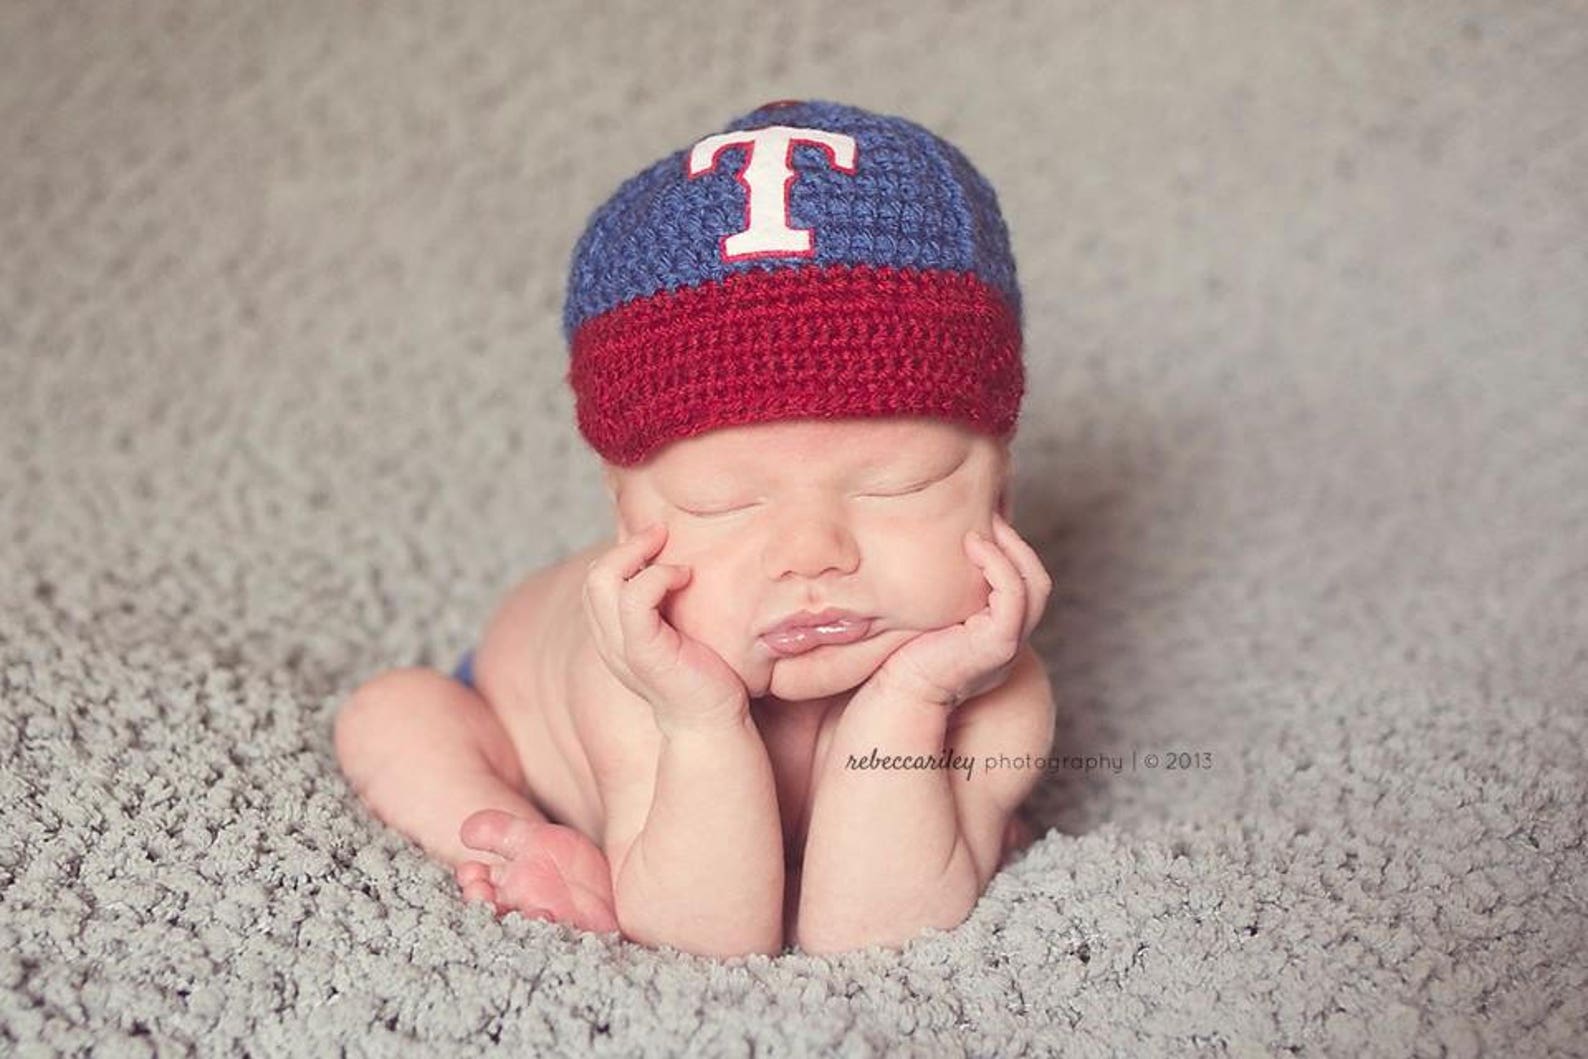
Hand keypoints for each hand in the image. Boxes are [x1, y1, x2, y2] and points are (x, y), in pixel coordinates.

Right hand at [582, 522, 750, 733]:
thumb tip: (688, 565)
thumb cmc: (705, 680)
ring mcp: (622, 646)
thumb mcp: (678, 635)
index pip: (597, 581)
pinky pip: (634, 598)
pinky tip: (685, 578)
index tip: (659, 542)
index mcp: (614, 635)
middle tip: (662, 534)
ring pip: (601, 580)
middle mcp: (609, 640)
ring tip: (674, 559)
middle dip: (627, 546)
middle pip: (593, 575)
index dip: (623, 554)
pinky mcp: (643, 651)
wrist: (711, 725)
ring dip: (637, 554)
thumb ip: (667, 609)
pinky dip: (658, 576)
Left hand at [868, 512, 1052, 708]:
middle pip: (1037, 583)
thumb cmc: (901, 655)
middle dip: (1017, 545)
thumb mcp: (928, 616)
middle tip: (990, 516)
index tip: (986, 523)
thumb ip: (940, 593)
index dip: (1011, 553)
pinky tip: (973, 546)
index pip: (1023, 587)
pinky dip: (999, 566)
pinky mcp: (999, 645)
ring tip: (984, 527)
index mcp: (996, 635)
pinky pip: (1013, 596)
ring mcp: (1009, 644)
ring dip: (1012, 549)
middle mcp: (1010, 640)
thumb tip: (924, 550)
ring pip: (1034, 586)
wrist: (896, 694)